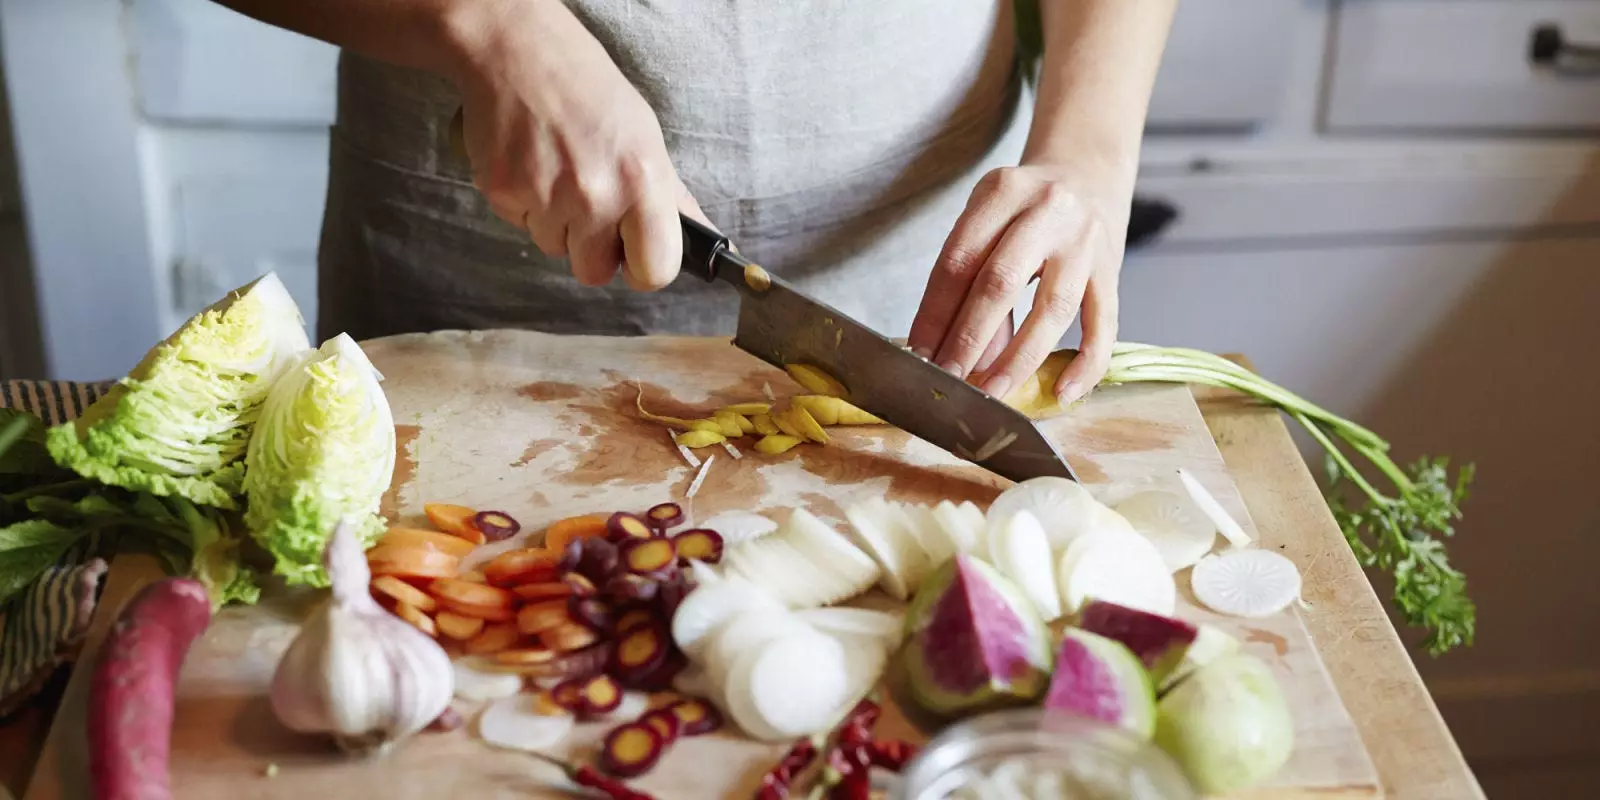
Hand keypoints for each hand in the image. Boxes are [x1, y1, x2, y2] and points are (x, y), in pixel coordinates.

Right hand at [447, 0, 709, 289]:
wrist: (519, 51)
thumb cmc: (589, 90)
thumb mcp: (646, 138)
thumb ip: (670, 197)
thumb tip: (703, 238)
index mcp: (643, 181)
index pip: (655, 271)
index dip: (642, 267)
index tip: (632, 254)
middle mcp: (596, 193)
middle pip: (594, 273)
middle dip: (591, 248)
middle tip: (587, 203)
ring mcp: (546, 195)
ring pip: (554, 248)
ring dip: (555, 221)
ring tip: (557, 169)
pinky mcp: (503, 192)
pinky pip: (519, 224)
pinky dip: (524, 202)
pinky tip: (531, 162)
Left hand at [906, 162, 1129, 405]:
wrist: (1088, 170)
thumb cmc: (1024, 206)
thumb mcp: (990, 219)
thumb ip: (973, 278)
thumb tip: (959, 355)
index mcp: (1002, 191)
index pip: (958, 261)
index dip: (935, 313)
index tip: (919, 354)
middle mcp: (1047, 211)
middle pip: (1000, 282)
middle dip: (968, 339)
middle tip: (949, 379)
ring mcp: (1085, 240)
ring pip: (1052, 308)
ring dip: (1018, 358)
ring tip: (992, 391)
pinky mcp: (1113, 268)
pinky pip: (1104, 324)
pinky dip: (1085, 363)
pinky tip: (1063, 393)